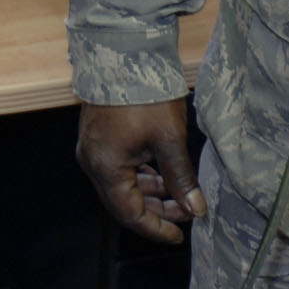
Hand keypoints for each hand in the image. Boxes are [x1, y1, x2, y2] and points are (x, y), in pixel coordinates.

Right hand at [75, 99, 205, 242]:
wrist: (124, 52)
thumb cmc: (146, 96)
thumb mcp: (169, 139)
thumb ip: (181, 178)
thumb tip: (196, 209)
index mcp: (106, 168)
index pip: (130, 214)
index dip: (156, 229)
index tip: (179, 235)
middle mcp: (93, 163)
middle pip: (123, 202)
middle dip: (155, 211)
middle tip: (186, 212)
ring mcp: (93, 149)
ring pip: (122, 184)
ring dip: (150, 192)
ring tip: (179, 192)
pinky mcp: (98, 137)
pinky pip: (119, 167)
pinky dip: (140, 175)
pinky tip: (162, 172)